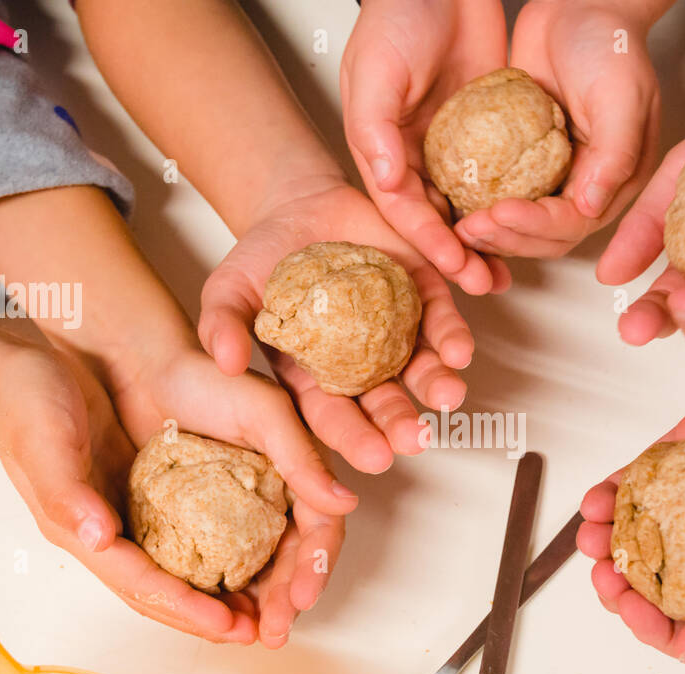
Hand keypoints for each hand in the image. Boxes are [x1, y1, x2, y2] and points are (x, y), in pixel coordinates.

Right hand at [0, 341, 317, 645]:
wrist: (9, 364)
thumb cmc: (22, 399)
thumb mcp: (42, 438)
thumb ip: (64, 491)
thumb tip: (97, 537)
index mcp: (76, 527)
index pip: (139, 582)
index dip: (185, 607)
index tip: (228, 624)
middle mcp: (99, 530)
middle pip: (156, 591)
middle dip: (203, 617)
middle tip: (256, 632)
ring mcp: (115, 513)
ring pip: (167, 570)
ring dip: (207, 596)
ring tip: (253, 611)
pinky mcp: (131, 490)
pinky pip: (172, 536)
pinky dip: (203, 557)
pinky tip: (236, 557)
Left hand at [102, 335, 357, 645]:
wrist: (142, 366)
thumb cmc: (206, 378)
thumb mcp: (265, 412)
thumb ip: (303, 457)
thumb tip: (345, 502)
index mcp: (294, 475)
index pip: (317, 531)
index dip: (314, 567)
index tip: (302, 597)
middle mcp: (268, 499)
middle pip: (288, 562)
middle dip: (286, 600)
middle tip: (276, 630)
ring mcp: (232, 513)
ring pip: (253, 571)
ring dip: (256, 605)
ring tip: (251, 633)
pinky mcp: (192, 521)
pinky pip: (211, 564)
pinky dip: (215, 591)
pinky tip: (214, 612)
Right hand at [198, 180, 475, 473]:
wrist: (299, 203)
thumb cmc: (260, 257)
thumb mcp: (229, 290)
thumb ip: (224, 326)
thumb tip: (226, 364)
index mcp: (314, 376)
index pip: (334, 417)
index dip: (354, 438)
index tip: (375, 459)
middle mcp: (361, 363)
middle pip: (385, 402)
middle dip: (401, 423)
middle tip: (415, 440)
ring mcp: (394, 331)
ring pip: (423, 368)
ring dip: (437, 384)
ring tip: (448, 396)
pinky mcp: (421, 294)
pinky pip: (442, 320)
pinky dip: (453, 336)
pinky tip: (460, 350)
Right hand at [341, 0, 510, 292]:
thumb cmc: (398, 17)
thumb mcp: (376, 70)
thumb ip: (375, 127)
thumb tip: (388, 179)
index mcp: (383, 153)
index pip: (404, 211)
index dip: (428, 242)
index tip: (453, 265)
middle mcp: (416, 160)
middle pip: (437, 223)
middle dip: (459, 258)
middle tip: (485, 284)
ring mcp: (453, 152)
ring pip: (469, 210)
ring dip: (487, 244)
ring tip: (507, 274)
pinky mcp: (486, 137)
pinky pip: (500, 181)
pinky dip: (511, 206)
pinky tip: (530, 226)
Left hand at [455, 0, 660, 257]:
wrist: (579, 8)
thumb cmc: (610, 46)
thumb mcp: (622, 97)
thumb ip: (614, 154)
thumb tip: (591, 206)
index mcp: (613, 181)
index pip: (573, 223)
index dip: (537, 226)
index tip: (502, 213)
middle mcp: (583, 187)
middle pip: (543, 236)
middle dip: (507, 237)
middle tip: (471, 228)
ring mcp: (551, 177)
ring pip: (517, 222)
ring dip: (489, 230)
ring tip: (459, 226)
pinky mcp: (521, 161)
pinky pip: (498, 192)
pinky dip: (477, 201)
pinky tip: (452, 202)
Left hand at [576, 259, 684, 661]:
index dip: (654, 622)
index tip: (630, 607)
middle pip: (668, 573)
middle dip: (625, 579)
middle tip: (605, 571)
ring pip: (652, 523)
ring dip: (613, 536)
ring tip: (593, 536)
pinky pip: (648, 470)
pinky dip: (617, 488)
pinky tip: (597, 501)